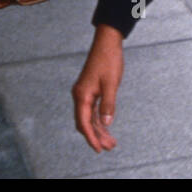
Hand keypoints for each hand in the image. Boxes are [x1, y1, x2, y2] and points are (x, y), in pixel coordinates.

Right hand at [72, 25, 123, 152]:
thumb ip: (108, 105)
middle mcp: (80, 95)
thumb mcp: (111, 84)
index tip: (99, 149)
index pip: (84, 123)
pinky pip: (92, 110)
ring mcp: (84, 93)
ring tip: (111, 141)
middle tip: (110, 147)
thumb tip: (106, 124)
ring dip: (99, 130)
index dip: (91, 138)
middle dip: (96, 136)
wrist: (107, 42)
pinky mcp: (90, 90)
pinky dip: (99, 120)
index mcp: (82, 95)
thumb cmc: (109, 60)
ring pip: (89, 118)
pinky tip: (106, 127)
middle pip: (85, 122)